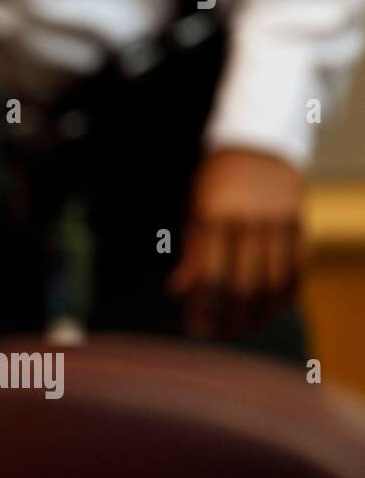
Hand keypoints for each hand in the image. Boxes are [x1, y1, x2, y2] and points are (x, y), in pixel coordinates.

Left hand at [168, 148, 303, 339]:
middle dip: (230, 318)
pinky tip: (271, 311)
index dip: (203, 309)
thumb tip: (178, 293)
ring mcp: (277, 223)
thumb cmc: (214, 182)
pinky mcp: (300, 224)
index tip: (196, 328)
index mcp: (213, 217)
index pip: (210, 277)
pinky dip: (285, 297)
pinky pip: (296, 271)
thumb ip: (190, 252)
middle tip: (219, 334)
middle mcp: (248, 221)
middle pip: (243, 287)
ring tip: (244, 329)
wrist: (256, 142)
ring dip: (259, 315)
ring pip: (272, 284)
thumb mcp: (194, 210)